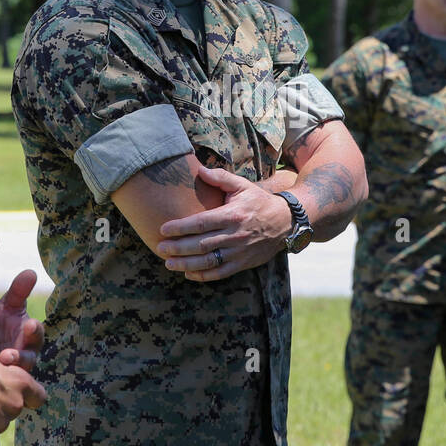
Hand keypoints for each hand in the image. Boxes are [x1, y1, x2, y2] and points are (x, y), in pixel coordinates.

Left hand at [0, 269, 44, 371]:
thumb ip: (19, 291)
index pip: (36, 333)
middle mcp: (25, 353)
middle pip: (29, 358)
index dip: (34, 330)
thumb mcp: (6, 305)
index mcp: (29, 335)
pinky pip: (1, 384)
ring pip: (15, 374)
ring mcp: (12, 370)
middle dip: (21, 356)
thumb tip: (31, 272)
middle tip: (8, 354)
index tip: (29, 325)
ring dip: (6, 370)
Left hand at [156, 167, 293, 280]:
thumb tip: (200, 169)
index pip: (202, 223)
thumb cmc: (259, 201)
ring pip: (208, 261)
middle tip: (161, 248)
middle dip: (178, 248)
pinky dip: (203, 275)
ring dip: (186, 264)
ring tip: (169, 263)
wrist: (285, 222)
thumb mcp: (242, 186)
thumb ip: (220, 177)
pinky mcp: (243, 263)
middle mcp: (235, 235)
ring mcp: (239, 252)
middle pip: (201, 244)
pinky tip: (188, 273)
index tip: (163, 229)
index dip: (181, 227)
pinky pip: (220, 272)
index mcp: (232, 215)